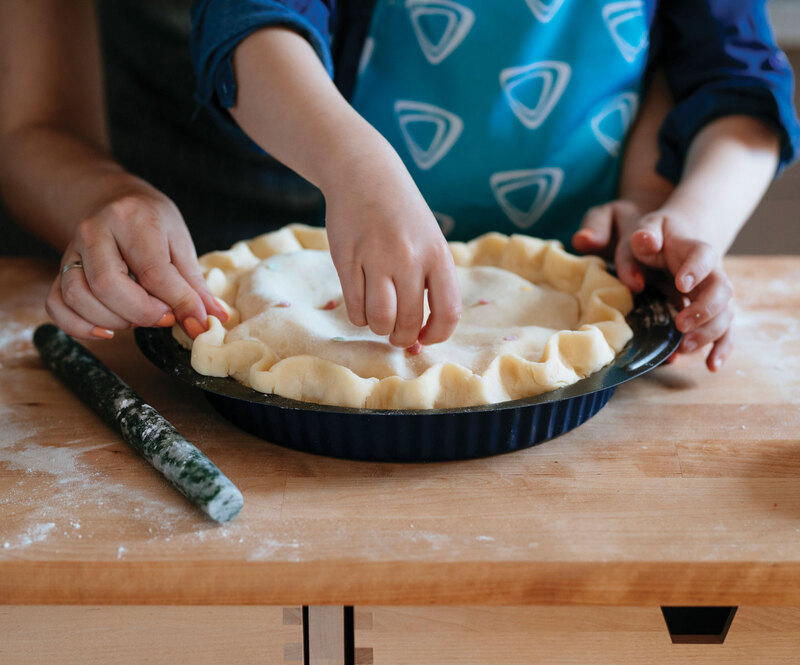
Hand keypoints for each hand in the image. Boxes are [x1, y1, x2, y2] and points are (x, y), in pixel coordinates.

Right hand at [46, 191, 226, 339]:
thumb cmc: (152, 221)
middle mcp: (94, 231)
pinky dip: (79, 325)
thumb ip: (194, 283)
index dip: (177, 302)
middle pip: (108, 285)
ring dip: (113, 320)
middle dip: (142, 313)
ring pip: (77, 296)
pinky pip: (56, 304)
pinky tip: (107, 330)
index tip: (196, 321)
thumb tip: (214, 319)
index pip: (153, 270)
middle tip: (165, 317)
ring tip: (139, 318)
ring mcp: (71, 250)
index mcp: (132, 219)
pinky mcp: (59, 269)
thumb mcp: (180, 242)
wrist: (113, 199)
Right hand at [324, 154, 460, 347]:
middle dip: (402, 338)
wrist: (365, 174)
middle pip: (408, 321)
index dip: (437, 335)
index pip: (447, 312)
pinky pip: (354, 306)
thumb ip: (430, 283)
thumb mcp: (429, 242)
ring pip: (380, 318)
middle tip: (397, 335)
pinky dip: (359, 317)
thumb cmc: (403, 217)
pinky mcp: (346, 258)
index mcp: (438, 255)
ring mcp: (375, 257)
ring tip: (379, 321)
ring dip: (379, 329)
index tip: (425, 337)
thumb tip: (420, 338)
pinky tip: (362, 307)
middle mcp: (409, 257)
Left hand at [573, 199, 733, 370]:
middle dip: (703, 310)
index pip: (702, 256)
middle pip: (722, 290)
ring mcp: (714, 294)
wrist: (675, 239)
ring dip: (707, 333)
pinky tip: (711, 366)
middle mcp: (712, 272)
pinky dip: (721, 348)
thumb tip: (641, 259)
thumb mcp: (643, 230)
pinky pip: (724, 330)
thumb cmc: (654, 236)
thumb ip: (641, 239)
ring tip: (682, 347)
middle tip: (679, 324)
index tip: (680, 283)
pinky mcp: (712, 312)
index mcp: (693, 249)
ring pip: (725, 314)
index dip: (695, 269)